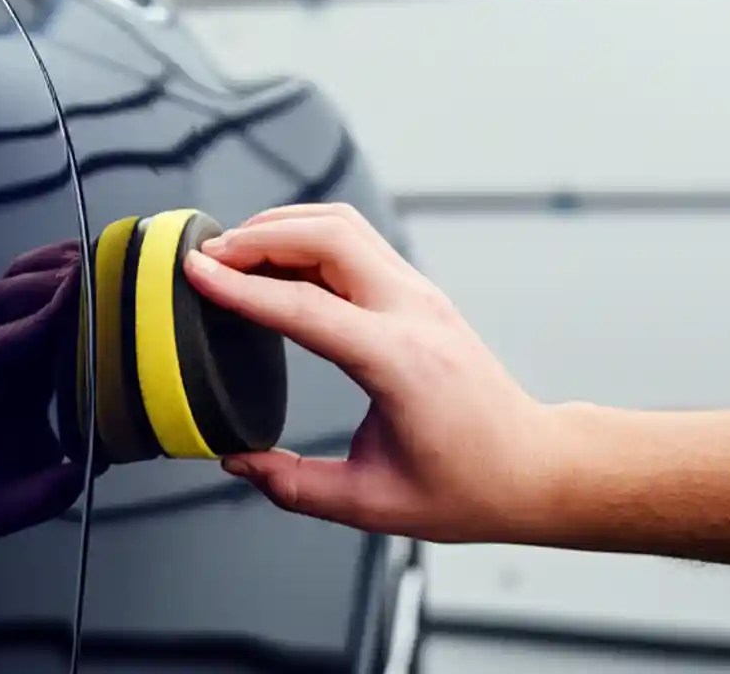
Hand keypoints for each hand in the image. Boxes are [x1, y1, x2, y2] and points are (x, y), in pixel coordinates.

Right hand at [184, 204, 564, 543]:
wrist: (533, 467)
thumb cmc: (467, 487)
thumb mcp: (370, 503)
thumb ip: (293, 486)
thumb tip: (236, 461)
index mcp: (399, 362)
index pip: (305, 306)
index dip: (241, 288)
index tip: (196, 273)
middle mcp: (413, 313)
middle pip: (327, 236)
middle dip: (259, 236)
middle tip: (209, 256)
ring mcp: (420, 295)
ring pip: (344, 226)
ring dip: (284, 226)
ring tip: (235, 252)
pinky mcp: (418, 293)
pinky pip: (356, 242)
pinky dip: (308, 237)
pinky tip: (276, 261)